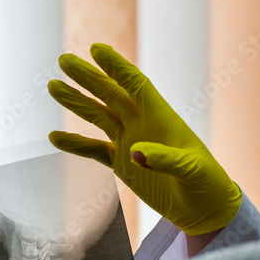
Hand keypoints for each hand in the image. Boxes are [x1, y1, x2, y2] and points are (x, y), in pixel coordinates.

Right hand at [47, 43, 240, 235]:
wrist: (203, 209)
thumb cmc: (206, 184)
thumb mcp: (191, 170)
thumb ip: (165, 159)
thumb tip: (135, 153)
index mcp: (161, 117)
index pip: (135, 85)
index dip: (116, 67)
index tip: (96, 49)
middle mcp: (142, 125)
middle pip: (110, 95)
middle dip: (87, 77)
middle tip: (64, 61)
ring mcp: (130, 143)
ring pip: (98, 116)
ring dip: (76, 102)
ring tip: (53, 86)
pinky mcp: (123, 164)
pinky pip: (93, 149)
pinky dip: (75, 143)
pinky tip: (54, 137)